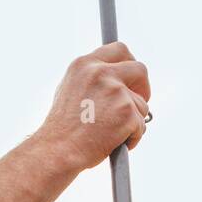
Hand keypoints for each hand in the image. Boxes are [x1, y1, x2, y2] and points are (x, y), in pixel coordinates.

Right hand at [35, 43, 150, 170]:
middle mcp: (101, 73)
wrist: (58, 151)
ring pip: (142, 105)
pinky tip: (113, 143)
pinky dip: (133, 137)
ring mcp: (116, 92)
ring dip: (133, 121)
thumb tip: (115, 79)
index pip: (119, 50)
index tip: (132, 78)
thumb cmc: (61, 129)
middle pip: (139, 69)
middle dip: (143, 87)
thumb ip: (92, 80)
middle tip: (138, 103)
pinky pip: (141, 125)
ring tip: (111, 134)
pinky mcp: (127, 112)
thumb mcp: (69, 91)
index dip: (130, 63)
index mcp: (85, 64)